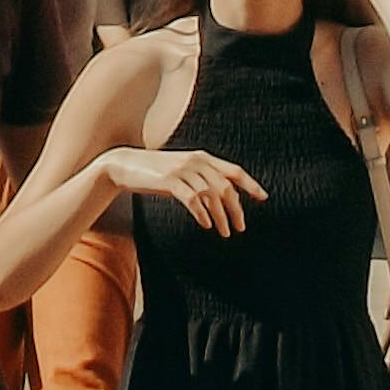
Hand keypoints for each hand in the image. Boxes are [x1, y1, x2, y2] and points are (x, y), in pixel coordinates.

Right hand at [102, 146, 267, 232]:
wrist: (126, 165)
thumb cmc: (156, 171)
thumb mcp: (183, 169)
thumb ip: (202, 177)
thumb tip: (224, 196)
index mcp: (202, 157)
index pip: (234, 170)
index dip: (251, 184)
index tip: (263, 198)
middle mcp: (195, 161)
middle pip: (225, 187)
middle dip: (236, 209)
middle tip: (240, 228)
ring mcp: (182, 170)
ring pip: (211, 196)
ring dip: (221, 217)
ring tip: (225, 232)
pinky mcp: (169, 181)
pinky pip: (193, 199)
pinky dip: (202, 214)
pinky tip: (206, 225)